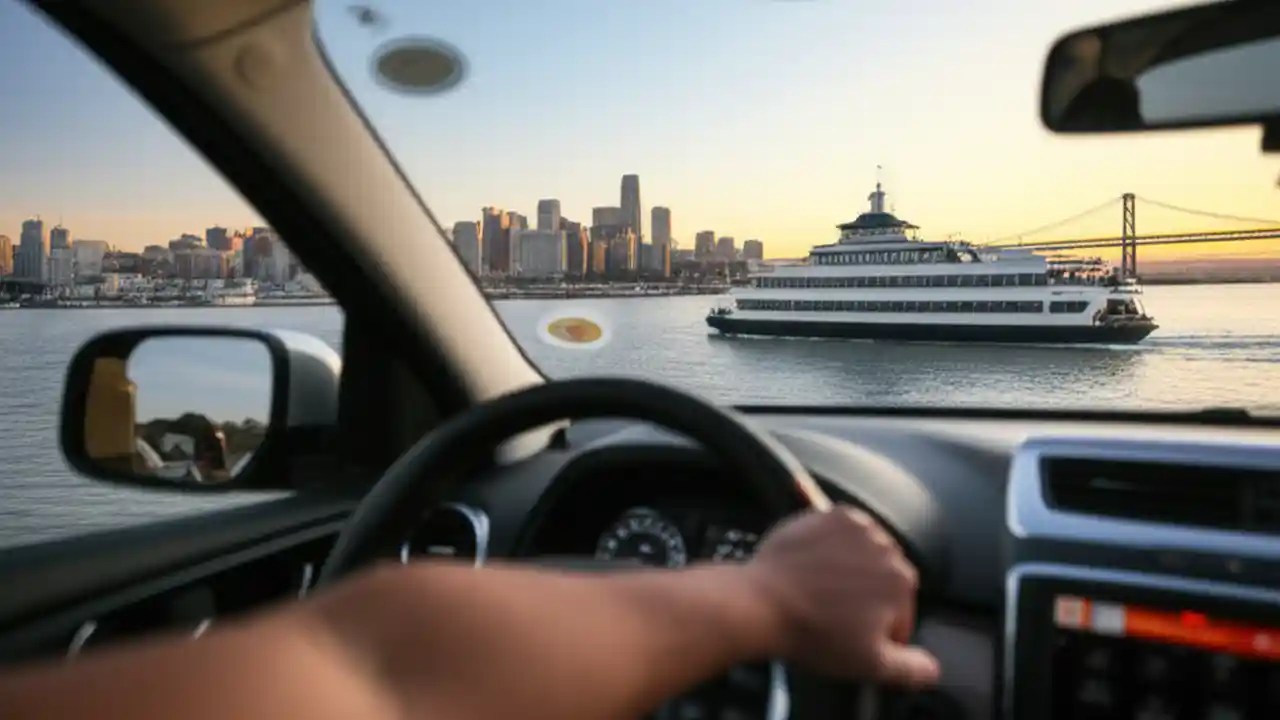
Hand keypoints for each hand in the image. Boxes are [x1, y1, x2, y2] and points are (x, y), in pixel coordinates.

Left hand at [747, 507, 939, 686]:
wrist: (763, 604)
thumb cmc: (815, 633)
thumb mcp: (870, 664)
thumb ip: (911, 668)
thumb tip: (933, 668)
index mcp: (901, 582)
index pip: (901, 610)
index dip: (881, 630)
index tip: (856, 637)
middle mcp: (885, 546)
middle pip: (883, 578)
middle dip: (867, 596)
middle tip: (836, 615)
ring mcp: (856, 527)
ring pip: (865, 551)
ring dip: (851, 567)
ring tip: (823, 590)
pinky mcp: (828, 514)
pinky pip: (841, 525)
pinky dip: (834, 535)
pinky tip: (821, 546)